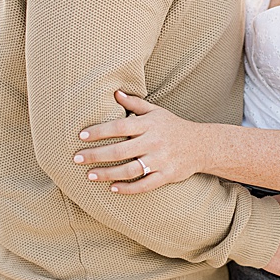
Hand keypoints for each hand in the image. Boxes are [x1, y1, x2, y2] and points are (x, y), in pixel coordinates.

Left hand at [73, 92, 202, 193]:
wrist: (202, 145)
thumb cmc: (173, 126)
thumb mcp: (155, 111)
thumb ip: (134, 103)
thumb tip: (114, 92)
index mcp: (148, 124)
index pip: (119, 126)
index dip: (99, 131)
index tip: (81, 136)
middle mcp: (153, 142)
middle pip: (120, 150)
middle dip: (96, 155)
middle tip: (77, 158)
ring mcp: (160, 160)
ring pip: (130, 170)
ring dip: (108, 174)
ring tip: (90, 176)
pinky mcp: (166, 176)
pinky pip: (145, 185)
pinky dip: (128, 188)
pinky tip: (113, 188)